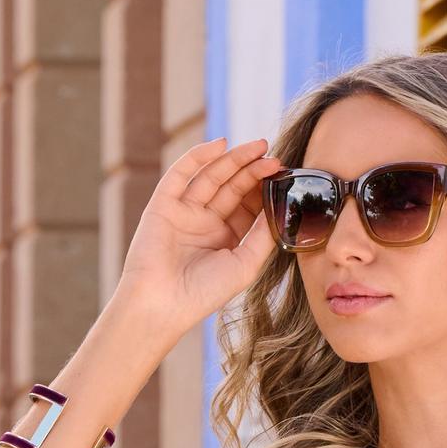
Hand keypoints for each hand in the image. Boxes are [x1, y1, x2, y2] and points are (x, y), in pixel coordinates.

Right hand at [112, 135, 285, 341]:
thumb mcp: (245, 265)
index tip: (284, 177)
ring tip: (258, 147)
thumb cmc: (205, 292)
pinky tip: (221, 144)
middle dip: (254, 171)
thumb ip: (262, 236)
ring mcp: (185, 211)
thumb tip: (279, 207)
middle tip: (274, 158)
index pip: (248, 207)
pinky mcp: (164, 203)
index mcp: (226, 239)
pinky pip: (182, 173)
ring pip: (212, 176)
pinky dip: (199, 156)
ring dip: (234, 160)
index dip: (265, 190)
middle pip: (233, 187)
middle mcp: (206, 222)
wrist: (163, 303)